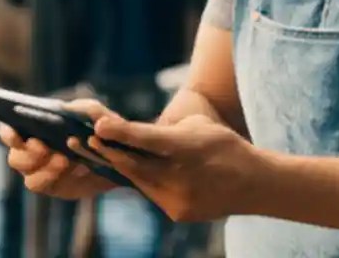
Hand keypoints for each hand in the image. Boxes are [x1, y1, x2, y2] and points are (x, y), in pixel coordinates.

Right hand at [0, 98, 119, 200]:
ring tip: (63, 159)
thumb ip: (90, 109)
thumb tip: (69, 108)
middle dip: (27, 154)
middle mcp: (35, 150)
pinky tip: (69, 169)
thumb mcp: (102, 114)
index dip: (9, 133)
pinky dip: (51, 177)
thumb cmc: (106, 130)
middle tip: (43, 147)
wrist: (123, 157)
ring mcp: (43, 170)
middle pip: (16, 158)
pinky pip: (41, 185)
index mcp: (39, 127)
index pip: (12, 130)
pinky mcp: (54, 185)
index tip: (15, 133)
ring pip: (28, 175)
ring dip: (43, 168)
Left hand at [82, 114, 268, 222]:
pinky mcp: (178, 213)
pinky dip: (146, 182)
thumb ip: (167, 129)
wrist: (252, 184)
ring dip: (123, 167)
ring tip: (106, 154)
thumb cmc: (224, 146)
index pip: (147, 139)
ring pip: (140, 181)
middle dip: (109, 152)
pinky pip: (153, 194)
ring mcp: (179, 198)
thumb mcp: (199, 125)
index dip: (120, 132)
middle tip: (86, 141)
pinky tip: (141, 172)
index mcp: (188, 148)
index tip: (98, 126)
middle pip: (135, 164)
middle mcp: (181, 176)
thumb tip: (136, 134)